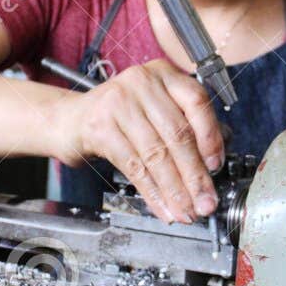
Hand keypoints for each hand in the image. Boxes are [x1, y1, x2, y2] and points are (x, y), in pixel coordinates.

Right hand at [54, 59, 224, 223]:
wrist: (68, 120)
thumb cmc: (117, 118)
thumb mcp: (152, 111)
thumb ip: (182, 127)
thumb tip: (211, 166)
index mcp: (163, 74)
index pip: (197, 102)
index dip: (211, 137)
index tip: (216, 166)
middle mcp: (142, 82)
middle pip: (178, 133)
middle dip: (195, 175)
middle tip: (205, 202)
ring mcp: (118, 101)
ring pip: (157, 154)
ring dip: (175, 189)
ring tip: (186, 211)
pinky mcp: (100, 126)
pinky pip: (134, 166)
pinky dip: (151, 192)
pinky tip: (162, 207)